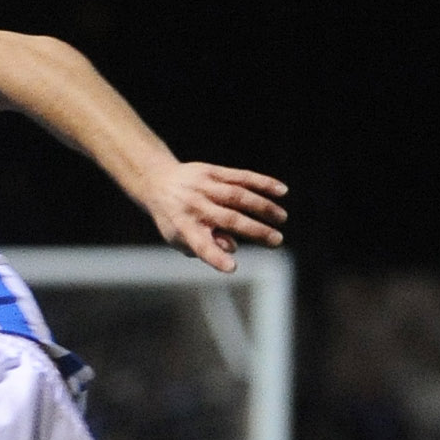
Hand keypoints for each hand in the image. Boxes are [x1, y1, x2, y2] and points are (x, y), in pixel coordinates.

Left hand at [141, 162, 286, 272]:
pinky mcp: (212, 171)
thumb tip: (232, 247)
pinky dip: (263, 183)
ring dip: (264, 207)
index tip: (232, 268)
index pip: (200, 245)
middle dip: (256, 230)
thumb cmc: (175, 219)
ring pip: (239, 196)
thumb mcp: (179, 238)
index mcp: (183, 228)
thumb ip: (203, 247)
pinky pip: (242, 176)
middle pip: (229, 219)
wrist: (157, 183)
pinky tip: (282, 191)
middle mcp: (193, 206)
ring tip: (281, 219)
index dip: (216, 257)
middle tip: (277, 241)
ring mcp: (203, 187)